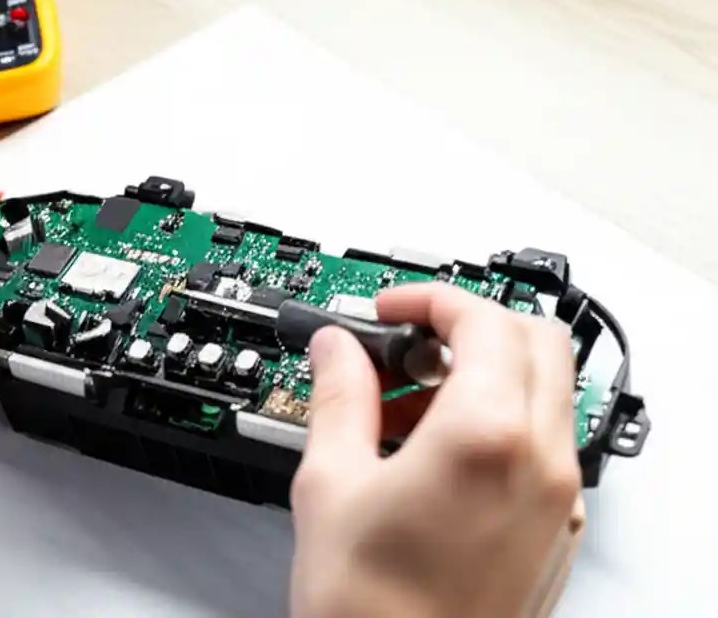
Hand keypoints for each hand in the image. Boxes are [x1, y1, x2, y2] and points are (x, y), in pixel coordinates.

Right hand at [289, 282, 583, 617]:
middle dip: (468, 324)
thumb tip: (337, 350)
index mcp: (485, 437)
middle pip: (533, 342)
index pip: (480, 320)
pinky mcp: (556, 532)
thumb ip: (339, 395)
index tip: (388, 310)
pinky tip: (435, 455)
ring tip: (409, 405)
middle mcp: (539, 462)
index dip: (429, 299)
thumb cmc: (369, 610)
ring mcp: (557, 500)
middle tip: (406, 344)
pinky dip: (501, 422)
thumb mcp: (329, 483)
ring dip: (486, 372)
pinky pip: (543, 446)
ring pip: (545, 392)